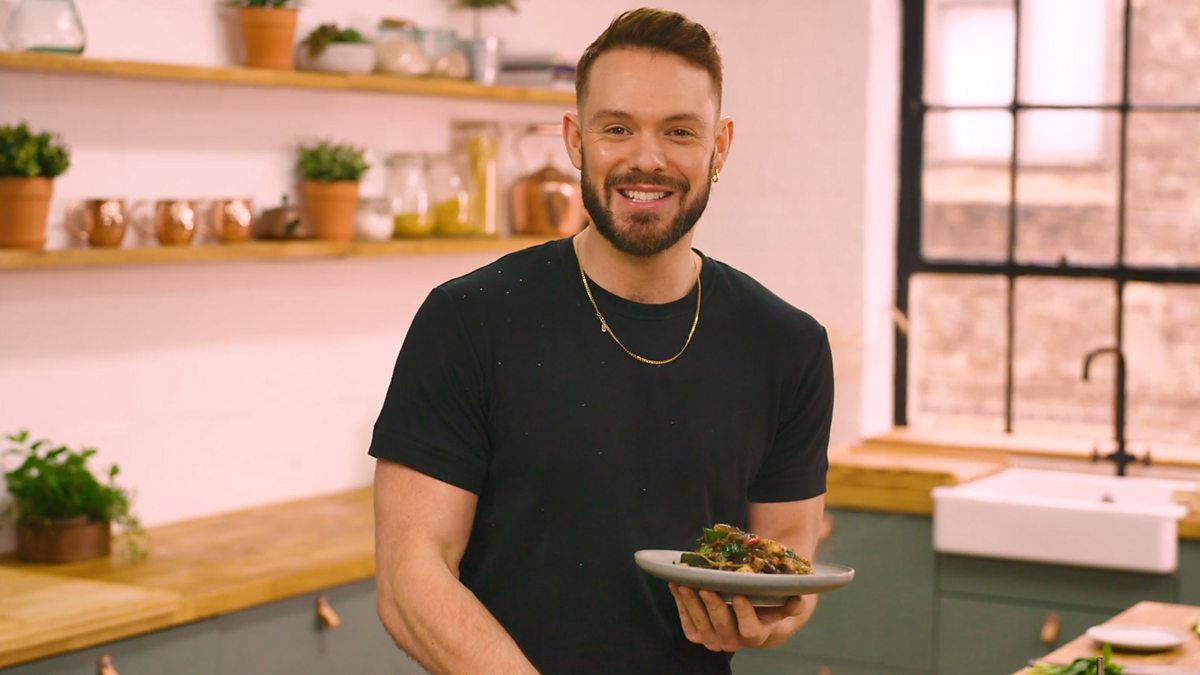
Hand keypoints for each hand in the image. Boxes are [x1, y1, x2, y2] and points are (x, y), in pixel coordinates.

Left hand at [668, 583, 808, 651]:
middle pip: (721, 626)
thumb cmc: (769, 606)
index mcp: (756, 636)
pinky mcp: (697, 634)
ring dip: (690, 603)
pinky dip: (679, 603)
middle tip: (706, 587)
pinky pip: (686, 621)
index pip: (750, 630)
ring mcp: (712, 639)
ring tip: (684, 583)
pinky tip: (675, 584)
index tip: (739, 595)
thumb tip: (798, 598)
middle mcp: (733, 641)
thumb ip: (791, 603)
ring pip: (700, 623)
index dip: (744, 614)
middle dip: (712, 606)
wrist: (751, 617)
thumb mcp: (783, 604)